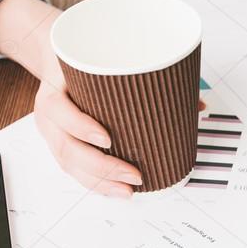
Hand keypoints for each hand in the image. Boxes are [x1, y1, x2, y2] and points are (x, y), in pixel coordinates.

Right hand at [0, 0, 141, 195]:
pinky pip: (74, 170)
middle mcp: (50, 115)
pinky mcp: (61, 146)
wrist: (55, 57)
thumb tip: (196, 103)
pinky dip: (96, 183)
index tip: (106, 137)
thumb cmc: (82, 57)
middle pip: (67, 148)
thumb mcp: (106, 59)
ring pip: (70, 165)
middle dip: (101, 166)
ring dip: (100, 182)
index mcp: (55, 88)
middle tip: (134, 174)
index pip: (58, 109)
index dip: (79, 126)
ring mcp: (53, 133)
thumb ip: (147, 75)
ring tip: (129, 190)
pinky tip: (116, 189)